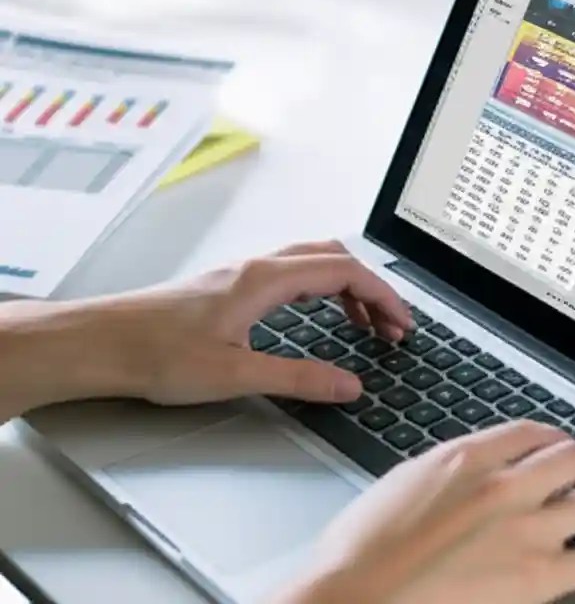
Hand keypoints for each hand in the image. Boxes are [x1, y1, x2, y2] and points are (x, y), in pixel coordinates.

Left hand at [0, 241, 412, 418]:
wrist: (100, 343)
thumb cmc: (154, 352)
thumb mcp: (237, 374)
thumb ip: (300, 379)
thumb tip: (348, 385)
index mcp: (267, 279)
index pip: (346, 273)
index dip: (384, 297)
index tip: (403, 324)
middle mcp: (257, 268)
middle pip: (335, 260)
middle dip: (373, 290)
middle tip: (391, 326)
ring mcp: (242, 275)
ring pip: (312, 264)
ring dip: (347, 289)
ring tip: (364, 324)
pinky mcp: (229, 288)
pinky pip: (292, 274)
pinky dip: (321, 291)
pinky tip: (316, 317)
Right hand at [276, 421, 574, 603]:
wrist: (355, 600)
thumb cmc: (360, 556)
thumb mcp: (404, 486)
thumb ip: (450, 475)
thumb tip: (473, 475)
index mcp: (467, 457)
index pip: (532, 433)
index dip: (555, 441)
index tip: (561, 450)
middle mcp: (505, 485)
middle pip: (572, 459)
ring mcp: (527, 531)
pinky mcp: (539, 578)